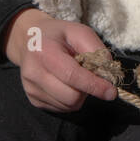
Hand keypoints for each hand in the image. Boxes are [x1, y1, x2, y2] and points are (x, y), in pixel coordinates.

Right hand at [2, 7, 117, 112]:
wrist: (28, 40)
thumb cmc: (57, 35)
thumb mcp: (79, 32)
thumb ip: (96, 49)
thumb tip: (107, 74)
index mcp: (44, 52)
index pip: (72, 76)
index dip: (94, 85)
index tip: (111, 91)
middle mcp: (33, 73)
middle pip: (71, 96)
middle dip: (88, 90)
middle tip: (90, 76)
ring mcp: (31, 89)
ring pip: (68, 105)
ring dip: (80, 95)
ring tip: (75, 77)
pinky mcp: (33, 100)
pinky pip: (61, 108)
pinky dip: (70, 100)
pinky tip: (66, 84)